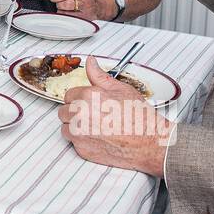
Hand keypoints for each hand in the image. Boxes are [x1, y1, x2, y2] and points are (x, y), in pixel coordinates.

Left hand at [59, 57, 174, 177]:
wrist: (149, 144)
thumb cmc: (139, 118)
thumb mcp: (121, 89)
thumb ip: (100, 76)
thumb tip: (90, 62)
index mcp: (87, 96)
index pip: (69, 95)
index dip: (80, 98)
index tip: (90, 103)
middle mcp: (80, 115)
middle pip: (64, 111)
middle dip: (76, 112)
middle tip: (95, 115)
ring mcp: (79, 134)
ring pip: (66, 128)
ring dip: (76, 127)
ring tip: (97, 127)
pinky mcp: (82, 150)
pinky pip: (73, 143)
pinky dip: (82, 141)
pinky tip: (99, 138)